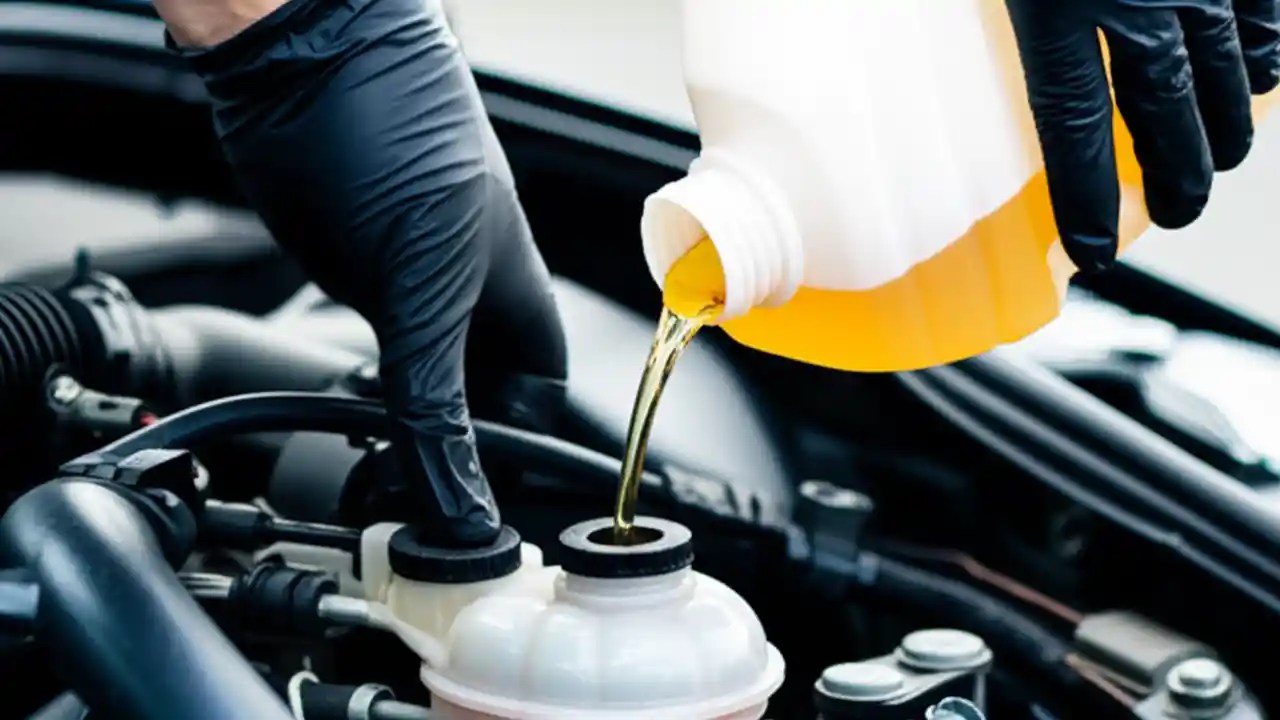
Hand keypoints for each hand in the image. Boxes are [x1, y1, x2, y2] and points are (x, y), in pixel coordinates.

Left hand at [165, 0, 564, 546]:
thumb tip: (457, 492)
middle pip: (477, 387)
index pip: (539, 382)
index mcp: (513, 286)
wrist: (301, 66)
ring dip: (401, 416)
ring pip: (418, 374)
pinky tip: (342, 405)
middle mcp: (465, 289)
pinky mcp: (349, 272)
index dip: (525, 434)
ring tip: (377, 461)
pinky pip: (366, 348)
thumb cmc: (396, 132)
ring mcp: (407, 282)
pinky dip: (356, 385)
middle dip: (457, 438)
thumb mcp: (425, 281)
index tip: (494, 488)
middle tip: (423, 490)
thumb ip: (434, 391)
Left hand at [1005, 0, 1279, 271]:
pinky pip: (1265, 16)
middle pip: (1164, 110)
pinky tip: (1259, 79)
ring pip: (1223, 72)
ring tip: (1222, 159)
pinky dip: (1265, 56)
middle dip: (1175, 175)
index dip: (1084, 195)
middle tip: (1177, 212)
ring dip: (1225, 127)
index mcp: (1053, 3)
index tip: (1091, 249)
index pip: (1071, 124)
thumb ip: (1020, 16)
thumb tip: (1006, 54)